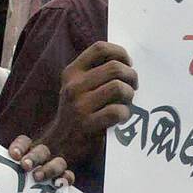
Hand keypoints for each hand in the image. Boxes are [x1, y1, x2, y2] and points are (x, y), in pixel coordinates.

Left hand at [7, 137, 74, 186]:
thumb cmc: (9, 186)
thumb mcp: (3, 173)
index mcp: (26, 151)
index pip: (24, 142)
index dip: (20, 146)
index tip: (14, 155)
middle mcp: (42, 157)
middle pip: (42, 151)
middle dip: (34, 157)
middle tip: (25, 166)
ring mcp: (54, 167)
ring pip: (58, 162)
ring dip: (49, 169)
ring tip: (38, 177)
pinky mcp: (63, 180)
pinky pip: (69, 176)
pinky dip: (66, 179)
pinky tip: (59, 184)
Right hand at [35, 41, 137, 167]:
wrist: (60, 145)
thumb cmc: (78, 114)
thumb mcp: (78, 88)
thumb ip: (95, 73)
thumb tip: (126, 63)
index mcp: (72, 72)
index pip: (99, 48)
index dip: (120, 53)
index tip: (128, 64)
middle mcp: (74, 85)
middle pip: (114, 67)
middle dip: (131, 76)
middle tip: (133, 87)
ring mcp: (79, 105)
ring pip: (118, 87)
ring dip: (130, 95)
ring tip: (127, 103)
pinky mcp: (87, 124)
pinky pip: (116, 111)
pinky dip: (125, 114)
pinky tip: (122, 117)